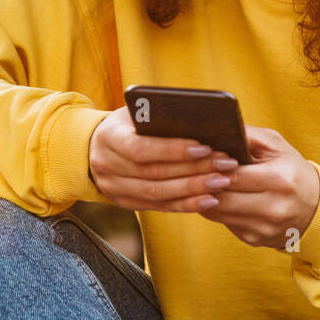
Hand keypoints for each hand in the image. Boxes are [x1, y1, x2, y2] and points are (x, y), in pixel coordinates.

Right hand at [88, 106, 236, 212]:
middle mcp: (107, 167)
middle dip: (194, 170)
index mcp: (109, 138)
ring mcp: (114, 189)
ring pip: (159, 194)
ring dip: (194, 189)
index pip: (140, 148)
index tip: (204, 147)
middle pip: (154, 173)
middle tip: (225, 164)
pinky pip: (160, 207)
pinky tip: (210, 200)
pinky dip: (187, 205)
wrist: (94, 146)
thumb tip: (201, 121)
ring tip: (223, 181)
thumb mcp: (136, 112)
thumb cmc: (127, 123)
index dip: (173, 150)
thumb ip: (159, 116)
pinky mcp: (126, 203)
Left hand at [197, 125, 319, 249]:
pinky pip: (224, 223)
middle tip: (193, 171)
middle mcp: (274, 208)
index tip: (200, 158)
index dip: (213, 167)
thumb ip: (247, 136)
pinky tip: (216, 197)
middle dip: (205, 183)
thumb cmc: (291, 170)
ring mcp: (264, 228)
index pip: (234, 175)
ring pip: (218, 213)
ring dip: (204, 197)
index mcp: (280, 180)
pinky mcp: (255, 239)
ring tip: (199, 182)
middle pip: (223, 197)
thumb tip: (215, 132)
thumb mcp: (276, 146)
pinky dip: (216, 209)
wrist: (315, 208)